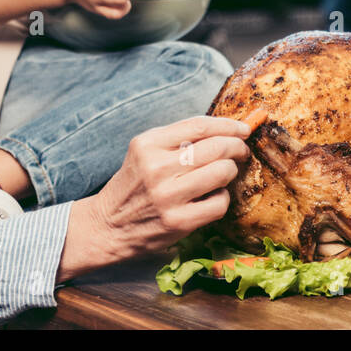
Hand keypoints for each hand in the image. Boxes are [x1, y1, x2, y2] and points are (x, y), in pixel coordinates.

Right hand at [58, 116, 251, 279]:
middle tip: (241, 152)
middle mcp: (157, 167)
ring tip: (224, 174)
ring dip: (231, 172)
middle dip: (237, 147)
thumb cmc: (134, 185)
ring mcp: (168, 196)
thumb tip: (224, 130)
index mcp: (148, 144)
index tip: (243, 129)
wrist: (107, 225)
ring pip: (223, 172)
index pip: (200, 126)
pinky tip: (212, 197)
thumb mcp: (145, 152)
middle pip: (217, 147)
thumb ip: (177, 139)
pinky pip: (219, 203)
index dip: (228, 125)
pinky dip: (222, 198)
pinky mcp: (179, 221)